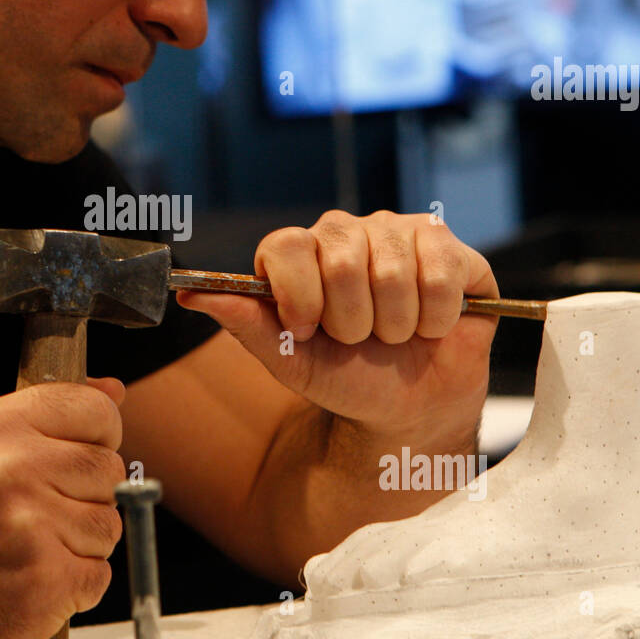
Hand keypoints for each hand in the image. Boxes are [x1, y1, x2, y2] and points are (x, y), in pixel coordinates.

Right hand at [0, 378, 126, 638]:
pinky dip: (76, 583)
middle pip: (109, 469)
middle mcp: (13, 468)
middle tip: (41, 511)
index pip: (95, 409)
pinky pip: (100, 574)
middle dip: (87, 496)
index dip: (98, 435)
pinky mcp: (46, 578)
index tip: (76, 456)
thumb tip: (112, 391)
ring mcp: (31, 524)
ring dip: (81, 542)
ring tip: (33, 544)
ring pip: (109, 524)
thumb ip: (49, 413)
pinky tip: (34, 573)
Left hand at [177, 210, 498, 439]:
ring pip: (392, 270)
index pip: (285, 245)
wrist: (410, 406)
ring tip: (395, 335)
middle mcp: (348, 232)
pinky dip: (436, 317)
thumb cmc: (346, 378)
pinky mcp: (449, 246)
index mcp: (302, 252)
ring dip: (395, 325)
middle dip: (351, 320)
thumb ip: (245, 324)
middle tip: (359, 339)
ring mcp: (400, 233)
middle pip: (339, 259)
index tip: (307, 331)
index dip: (297, 294)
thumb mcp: (289, 361)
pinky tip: (432, 325)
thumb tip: (190, 294)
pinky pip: (442, 272)